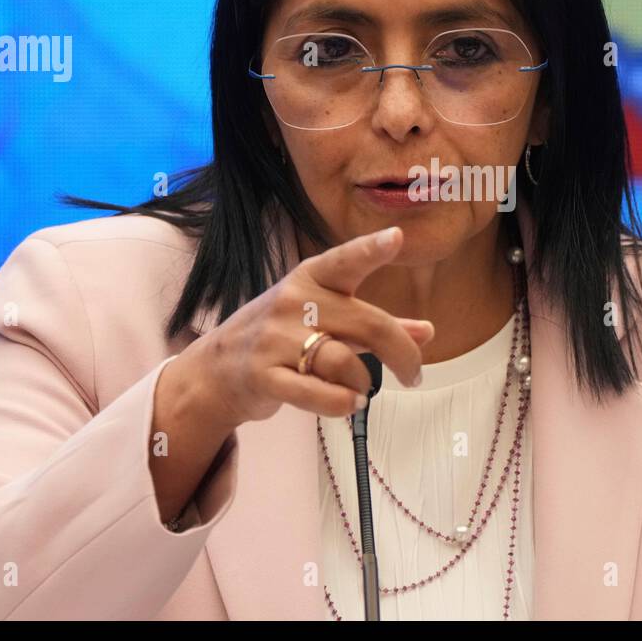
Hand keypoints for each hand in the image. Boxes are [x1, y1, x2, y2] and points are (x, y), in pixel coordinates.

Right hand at [169, 225, 433, 428]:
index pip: (346, 260)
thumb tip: (427, 331)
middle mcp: (294, 301)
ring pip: (344, 361)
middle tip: (414, 376)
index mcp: (311, 278)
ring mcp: (275, 339)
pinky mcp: (264, 375)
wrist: (214, 371)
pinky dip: (341, 403)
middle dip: (402, 354)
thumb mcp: (327, 320)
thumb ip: (375, 326)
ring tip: (361, 392)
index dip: (371, 249)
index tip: (397, 237)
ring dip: (363, 383)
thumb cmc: (282, 337)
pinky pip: (317, 393)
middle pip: (367, 324)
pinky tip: (349, 404)